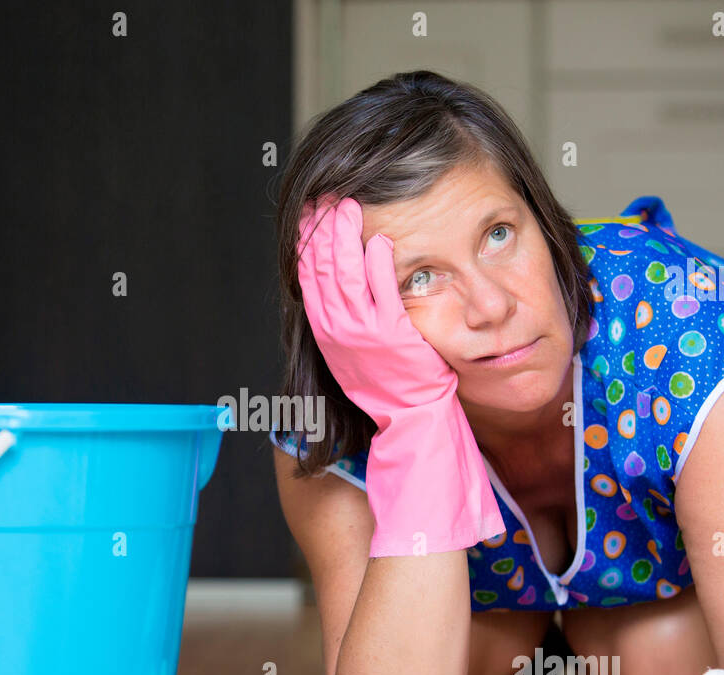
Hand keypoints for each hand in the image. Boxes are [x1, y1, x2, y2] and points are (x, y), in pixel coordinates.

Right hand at [296, 195, 504, 555]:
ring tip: (346, 207)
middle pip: (320, 273)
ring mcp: (364, 338)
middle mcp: (338, 336)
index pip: (310, 281)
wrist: (416, 427)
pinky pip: (382, 296)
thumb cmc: (396, 390)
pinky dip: (379, 269)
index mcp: (329, 337)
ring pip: (345, 279)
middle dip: (320, 232)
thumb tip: (349, 284)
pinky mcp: (393, 340)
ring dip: (343, 240)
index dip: (308, 246)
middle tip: (322, 199)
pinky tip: (380, 244)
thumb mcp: (362, 355)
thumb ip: (351, 322)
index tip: (310, 216)